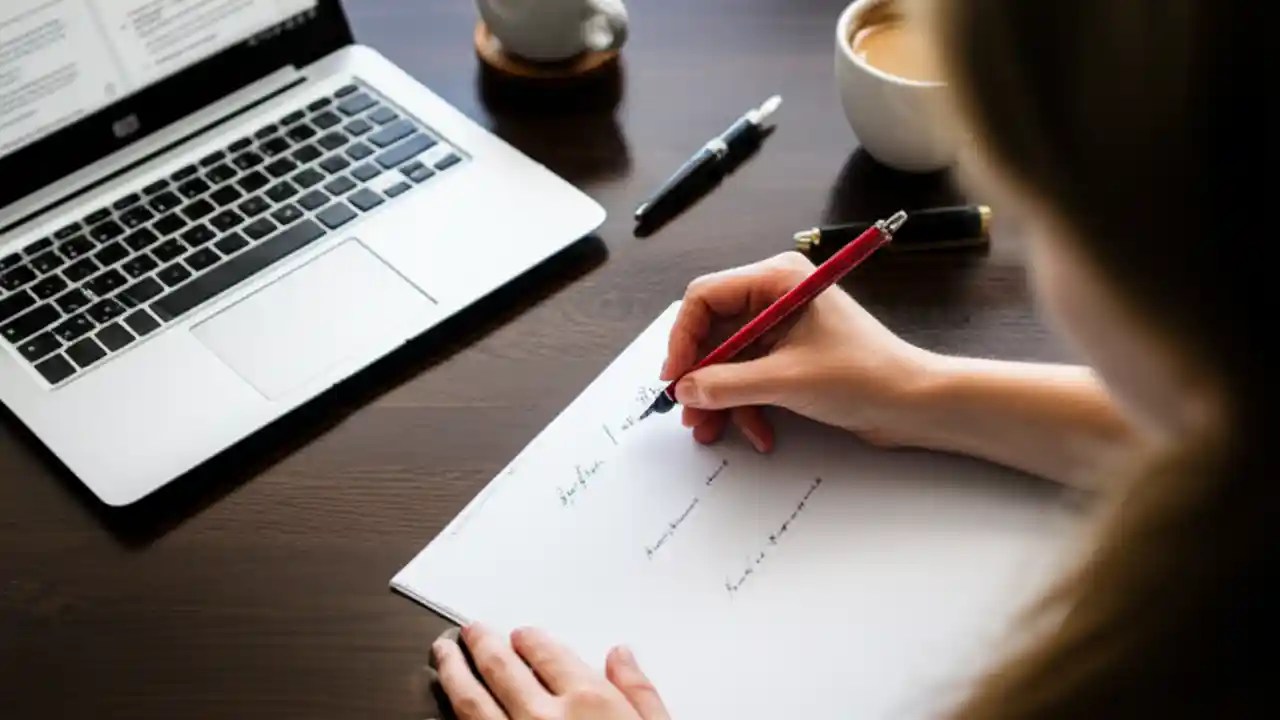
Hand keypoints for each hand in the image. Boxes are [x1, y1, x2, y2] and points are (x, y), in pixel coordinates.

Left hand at [433, 623, 669, 719]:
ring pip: (470, 700)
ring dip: (454, 670)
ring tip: (444, 654)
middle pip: (502, 666)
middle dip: (484, 643)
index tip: (523, 635)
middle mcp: (543, 719)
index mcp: (589, 703)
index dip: (531, 639)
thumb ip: (639, 693)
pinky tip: (438, 712)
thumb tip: (622, 656)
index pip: (549, 653)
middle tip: (472, 631)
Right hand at [662, 252, 934, 450]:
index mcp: (778, 279)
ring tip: (712, 432)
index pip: (706, 297)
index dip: (684, 338)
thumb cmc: (865, 376)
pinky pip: (751, 375)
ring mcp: (784, 325)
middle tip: (689, 412)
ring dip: (721, 398)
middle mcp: (777, 295)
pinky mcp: (792, 353)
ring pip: (729, 359)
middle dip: (702, 376)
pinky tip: (758, 432)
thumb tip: (686, 388)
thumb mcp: (787, 381)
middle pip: (714, 331)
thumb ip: (728, 384)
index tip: (676, 378)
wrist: (915, 403)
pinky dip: (748, 404)